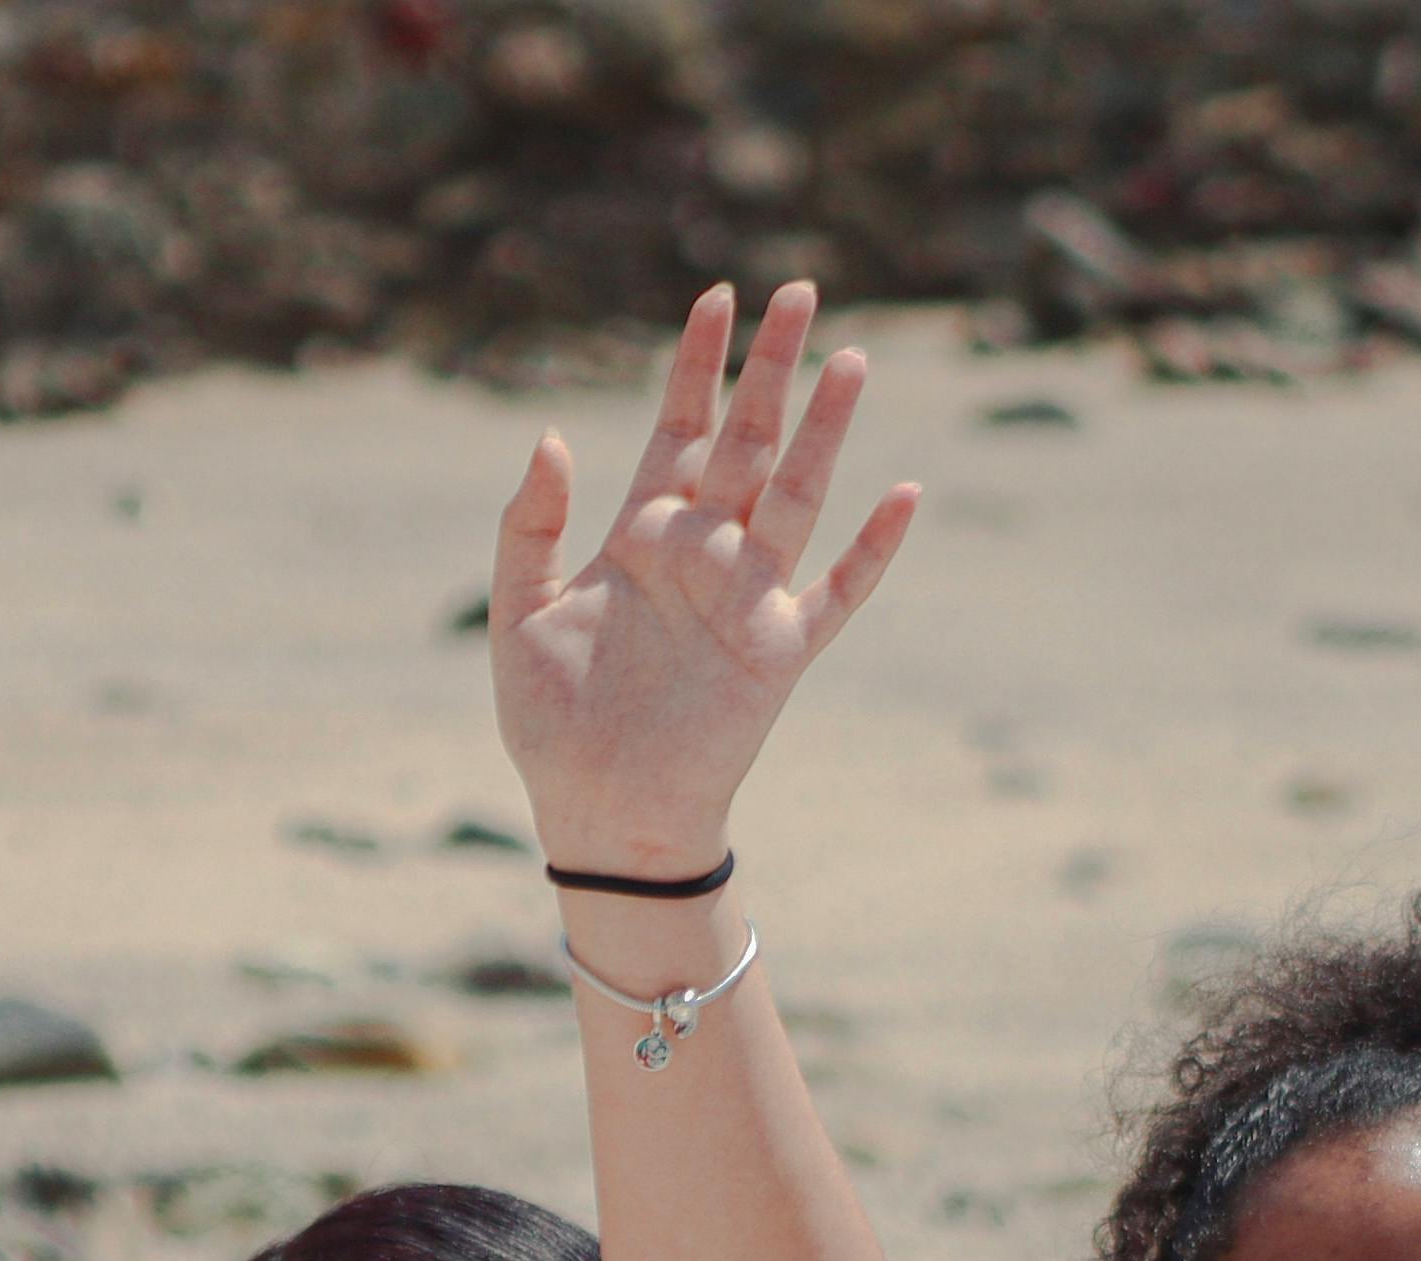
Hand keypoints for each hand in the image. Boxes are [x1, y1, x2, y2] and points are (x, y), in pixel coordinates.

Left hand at [488, 282, 921, 874]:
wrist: (597, 812)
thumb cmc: (550, 720)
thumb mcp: (516, 612)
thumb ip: (530, 525)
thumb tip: (551, 438)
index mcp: (640, 533)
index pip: (678, 426)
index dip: (697, 363)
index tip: (718, 294)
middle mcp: (701, 552)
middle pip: (746, 439)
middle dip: (771, 367)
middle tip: (799, 289)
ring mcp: (745, 597)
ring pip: (795, 493)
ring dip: (825, 431)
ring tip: (851, 361)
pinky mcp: (777, 652)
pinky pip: (839, 593)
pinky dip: (872, 550)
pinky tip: (903, 496)